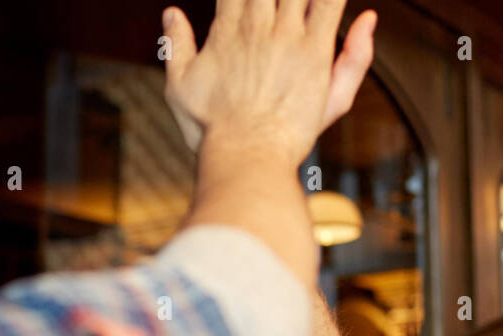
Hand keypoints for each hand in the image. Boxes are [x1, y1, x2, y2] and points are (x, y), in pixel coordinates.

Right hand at [162, 1, 376, 160]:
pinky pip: (330, 5)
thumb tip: (171, 12)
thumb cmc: (211, 130)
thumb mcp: (178, 87)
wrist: (245, 154)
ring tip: (308, 3)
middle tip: (275, 9)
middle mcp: (256, 25)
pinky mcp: (316, 53)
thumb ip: (176, 45)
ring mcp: (287, 36)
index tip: (244, 4)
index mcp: (226, 30)